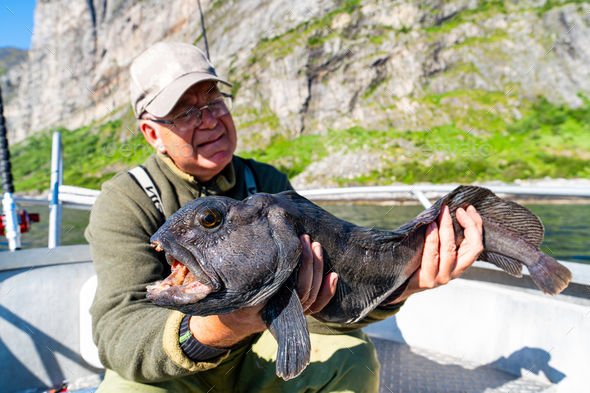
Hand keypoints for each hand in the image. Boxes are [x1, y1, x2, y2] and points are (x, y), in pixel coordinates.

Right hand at [190, 234, 337, 347]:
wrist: (229, 321)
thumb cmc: (218, 297)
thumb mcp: (204, 284)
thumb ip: (194, 268)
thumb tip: (168, 248)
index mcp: (255, 302)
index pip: (284, 288)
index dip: (297, 268)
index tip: (295, 243)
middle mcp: (275, 309)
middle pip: (302, 290)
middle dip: (309, 264)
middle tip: (306, 239)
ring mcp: (287, 311)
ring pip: (311, 296)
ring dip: (318, 270)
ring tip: (314, 246)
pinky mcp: (295, 308)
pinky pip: (317, 305)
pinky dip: (327, 291)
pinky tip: (333, 275)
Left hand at [385, 205, 482, 304]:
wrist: (400, 283)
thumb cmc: (417, 261)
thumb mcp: (435, 248)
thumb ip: (443, 235)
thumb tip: (446, 210)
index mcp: (460, 263)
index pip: (477, 245)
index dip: (475, 225)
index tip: (469, 209)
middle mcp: (454, 272)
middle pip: (472, 248)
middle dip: (468, 225)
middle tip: (458, 209)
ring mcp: (442, 277)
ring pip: (450, 250)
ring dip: (447, 228)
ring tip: (442, 214)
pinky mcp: (427, 280)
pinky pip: (432, 257)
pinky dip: (432, 240)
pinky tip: (430, 226)